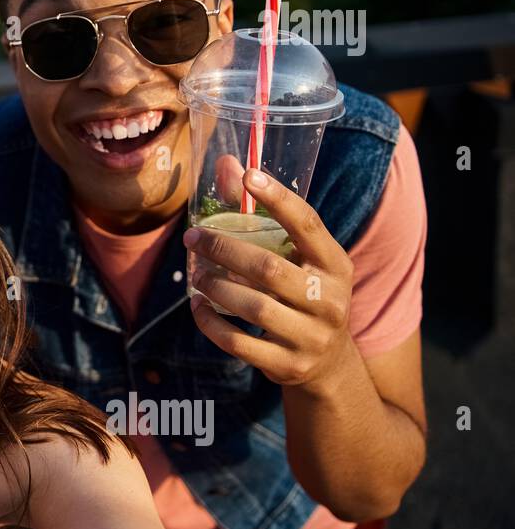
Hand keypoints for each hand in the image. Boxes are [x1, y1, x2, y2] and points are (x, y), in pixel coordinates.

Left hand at [184, 168, 356, 387]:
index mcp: (336, 265)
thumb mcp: (299, 260)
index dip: (279, 199)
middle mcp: (329, 300)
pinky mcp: (287, 365)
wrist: (329, 363)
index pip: (308, 225)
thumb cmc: (305, 295)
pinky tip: (197, 307)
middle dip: (223, 249)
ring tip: (196, 274)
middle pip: (267, 268)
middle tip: (192, 238)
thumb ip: (263, 215)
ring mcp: (310, 336)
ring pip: (251, 307)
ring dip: (214, 287)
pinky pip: (238, 342)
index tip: (248, 175)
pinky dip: (210, 323)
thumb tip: (225, 163)